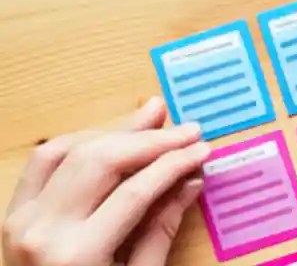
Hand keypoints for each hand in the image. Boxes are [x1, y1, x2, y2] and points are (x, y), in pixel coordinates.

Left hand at [3, 97, 210, 265]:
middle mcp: (44, 230)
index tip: (203, 149)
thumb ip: (159, 232)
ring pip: (71, 151)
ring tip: (153, 118)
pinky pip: (43, 162)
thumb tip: (191, 182)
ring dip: (116, 132)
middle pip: (103, 161)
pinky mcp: (12, 214)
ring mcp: (21, 219)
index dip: (174, 164)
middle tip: (188, 128)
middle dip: (151, 140)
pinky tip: (108, 137)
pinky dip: (77, 142)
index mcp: (77, 256)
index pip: (135, 191)